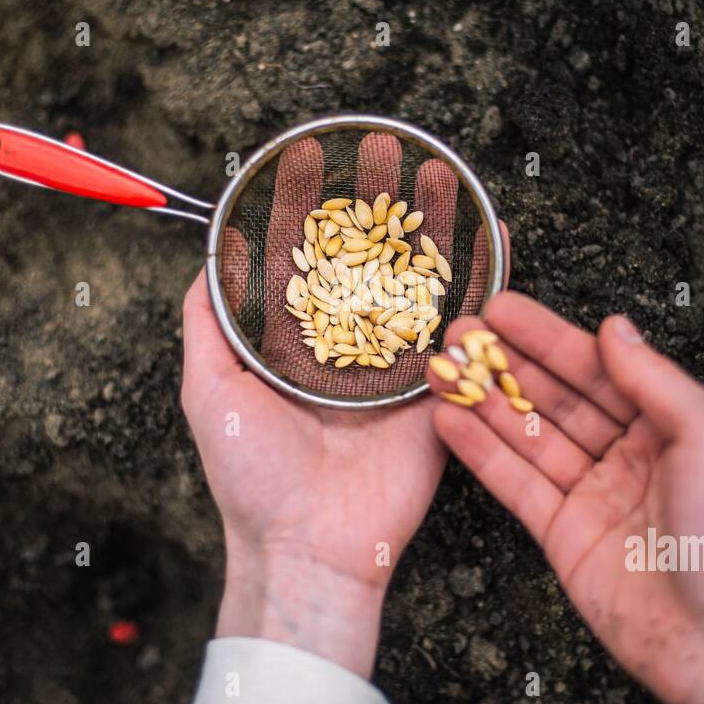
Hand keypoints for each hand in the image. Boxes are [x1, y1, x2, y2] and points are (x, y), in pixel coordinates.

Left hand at [182, 128, 508, 679]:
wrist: (310, 546)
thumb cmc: (251, 474)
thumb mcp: (209, 389)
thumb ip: (207, 323)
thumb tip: (209, 255)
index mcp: (303, 348)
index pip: (318, 267)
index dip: (323, 217)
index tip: (329, 165)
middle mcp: (354, 352)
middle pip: (376, 270)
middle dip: (387, 215)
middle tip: (397, 156)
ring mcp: (401, 372)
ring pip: (424, 294)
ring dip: (439, 240)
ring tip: (449, 184)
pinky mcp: (442, 397)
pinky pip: (468, 340)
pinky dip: (486, 293)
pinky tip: (496, 242)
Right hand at [428, 292, 703, 703]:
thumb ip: (653, 378)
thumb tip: (615, 329)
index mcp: (668, 426)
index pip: (596, 368)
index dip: (547, 338)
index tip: (505, 312)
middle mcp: (628, 455)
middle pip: (555, 397)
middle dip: (506, 364)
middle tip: (460, 335)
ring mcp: (593, 494)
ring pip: (529, 436)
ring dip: (484, 402)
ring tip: (442, 372)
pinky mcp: (563, 534)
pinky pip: (516, 484)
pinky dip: (482, 454)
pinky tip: (452, 424)